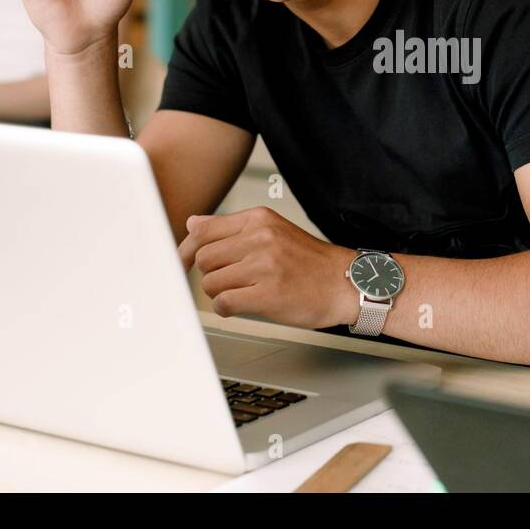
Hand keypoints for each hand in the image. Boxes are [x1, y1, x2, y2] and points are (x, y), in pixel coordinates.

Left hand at [179, 206, 355, 328]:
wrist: (347, 283)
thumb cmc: (311, 262)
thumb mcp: (273, 230)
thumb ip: (231, 227)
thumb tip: (193, 222)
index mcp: (259, 219)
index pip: (203, 230)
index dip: (186, 250)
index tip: (183, 264)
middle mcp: (261, 238)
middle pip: (204, 257)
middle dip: (209, 274)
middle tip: (226, 282)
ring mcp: (265, 265)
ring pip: (211, 282)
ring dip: (219, 292)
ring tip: (242, 292)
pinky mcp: (268, 294)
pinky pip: (224, 303)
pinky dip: (227, 309)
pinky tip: (242, 306)